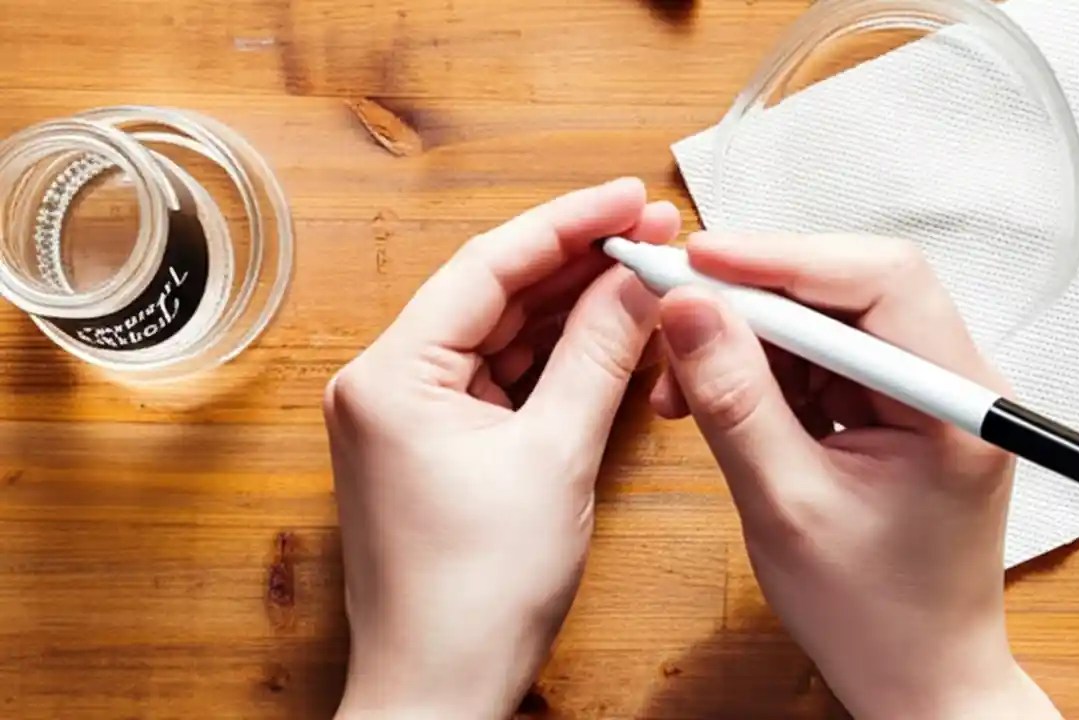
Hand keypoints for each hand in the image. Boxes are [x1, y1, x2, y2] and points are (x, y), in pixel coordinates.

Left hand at [324, 178, 679, 719]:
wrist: (440, 690)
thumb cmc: (476, 596)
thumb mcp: (556, 456)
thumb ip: (599, 356)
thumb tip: (638, 282)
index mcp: (391, 375)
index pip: (488, 265)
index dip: (569, 224)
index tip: (629, 198)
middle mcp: (386, 384)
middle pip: (494, 294)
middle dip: (577, 265)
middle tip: (653, 233)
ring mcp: (408, 416)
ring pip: (502, 336)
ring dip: (571, 310)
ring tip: (645, 276)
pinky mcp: (436, 445)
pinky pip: (502, 380)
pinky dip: (555, 361)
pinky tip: (611, 337)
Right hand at [650, 232, 1061, 719]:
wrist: (918, 679)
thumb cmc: (874, 617)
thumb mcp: (785, 507)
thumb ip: (735, 400)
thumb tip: (685, 308)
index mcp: (956, 404)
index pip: (881, 281)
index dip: (783, 258)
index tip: (698, 260)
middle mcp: (953, 383)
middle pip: (849, 289)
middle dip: (752, 298)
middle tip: (670, 312)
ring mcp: (923, 394)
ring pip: (824, 321)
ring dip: (746, 339)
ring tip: (680, 384)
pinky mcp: (892, 410)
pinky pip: (819, 361)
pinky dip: (760, 371)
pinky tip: (712, 399)